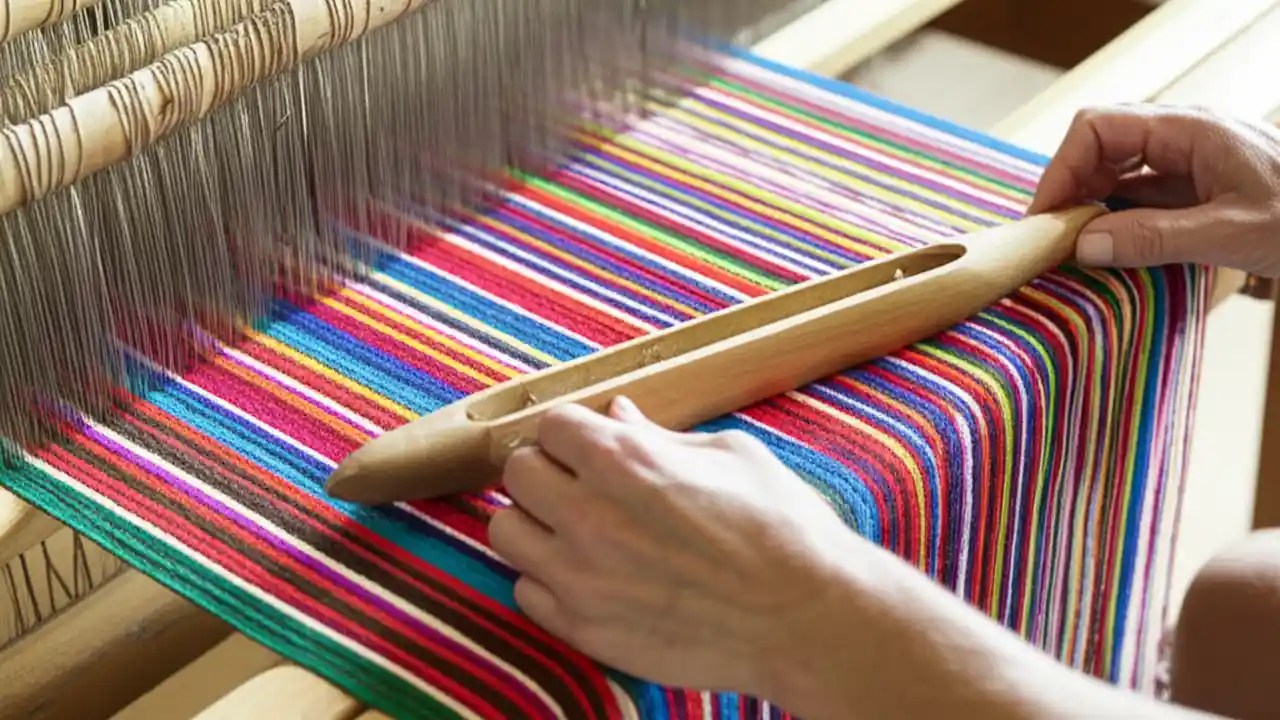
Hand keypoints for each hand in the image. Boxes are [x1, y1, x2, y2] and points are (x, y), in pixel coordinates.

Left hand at [487, 397, 851, 696]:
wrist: (808, 620)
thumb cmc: (782, 528)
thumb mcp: (731, 455)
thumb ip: (660, 435)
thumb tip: (616, 414)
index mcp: (626, 460)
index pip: (550, 424)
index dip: (572, 432)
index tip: (588, 445)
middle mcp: (590, 515)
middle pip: (517, 473)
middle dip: (547, 471)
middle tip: (580, 484)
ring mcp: (581, 577)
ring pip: (505, 532)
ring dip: (535, 524)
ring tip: (575, 531)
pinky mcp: (584, 628)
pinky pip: (526, 592)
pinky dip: (547, 580)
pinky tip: (588, 576)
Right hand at [1028, 104, 1279, 275]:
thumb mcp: (1233, 233)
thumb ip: (1155, 238)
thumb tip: (1084, 245)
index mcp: (1191, 129)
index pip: (1096, 128)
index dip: (1060, 170)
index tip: (1046, 218)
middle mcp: (1184, 135)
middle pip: (1099, 146)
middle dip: (1069, 189)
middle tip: (1053, 239)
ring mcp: (1190, 159)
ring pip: (1115, 170)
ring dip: (1090, 206)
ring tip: (1078, 248)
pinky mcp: (1197, 185)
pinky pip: (1139, 192)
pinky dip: (1116, 218)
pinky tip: (1113, 248)